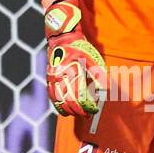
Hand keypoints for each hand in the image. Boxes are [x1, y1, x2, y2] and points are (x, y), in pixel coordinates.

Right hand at [44, 0, 106, 116]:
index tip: (92, 111)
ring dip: (66, 109)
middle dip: (77, 111)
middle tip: (86, 115)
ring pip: (57, 100)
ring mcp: (52, 77)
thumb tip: (104, 89)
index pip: (77, 97)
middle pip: (66, 101)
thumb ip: (98, 75)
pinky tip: (63, 108)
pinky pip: (51, 94)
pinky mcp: (49, 77)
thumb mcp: (92, 58)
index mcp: (71, 71)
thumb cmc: (80, 48)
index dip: (84, 108)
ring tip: (75, 114)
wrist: (62, 38)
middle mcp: (59, 76)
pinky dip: (57, 103)